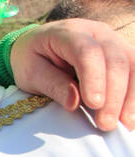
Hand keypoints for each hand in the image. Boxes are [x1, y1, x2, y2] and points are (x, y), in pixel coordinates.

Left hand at [10, 19, 134, 130]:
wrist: (38, 44)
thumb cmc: (32, 58)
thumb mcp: (31, 72)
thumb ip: (52, 85)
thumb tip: (75, 103)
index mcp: (69, 32)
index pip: (88, 52)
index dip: (94, 78)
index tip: (94, 104)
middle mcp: (98, 32)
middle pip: (116, 60)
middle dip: (114, 95)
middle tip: (106, 124)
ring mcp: (114, 41)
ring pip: (133, 65)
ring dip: (131, 96)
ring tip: (124, 124)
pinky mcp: (123, 53)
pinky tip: (130, 115)